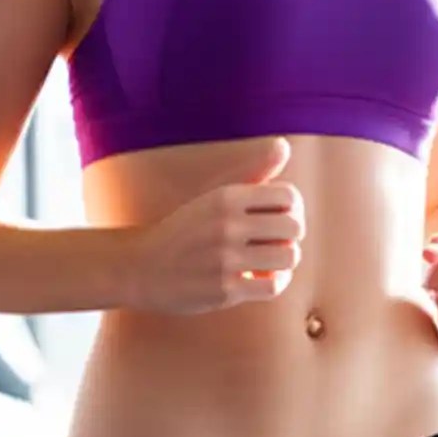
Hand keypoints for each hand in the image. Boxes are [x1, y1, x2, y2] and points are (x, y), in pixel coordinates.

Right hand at [125, 137, 305, 314]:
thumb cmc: (186, 231)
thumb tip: (284, 145)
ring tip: (267, 262)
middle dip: (290, 237)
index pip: (288, 196)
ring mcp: (225, 259)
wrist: (143, 267)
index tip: (278, 219)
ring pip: (289, 257)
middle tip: (275, 243)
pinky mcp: (224, 290)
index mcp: (225, 197)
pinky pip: (274, 286)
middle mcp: (226, 225)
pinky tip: (261, 279)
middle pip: (294, 227)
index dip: (292, 209)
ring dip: (284, 262)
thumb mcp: (213, 196)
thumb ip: (251, 173)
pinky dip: (276, 283)